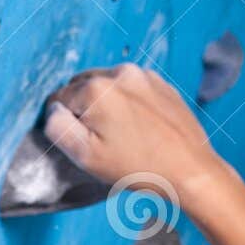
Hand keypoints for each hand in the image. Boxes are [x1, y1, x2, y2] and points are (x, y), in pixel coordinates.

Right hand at [44, 64, 238, 214]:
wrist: (191, 171)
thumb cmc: (139, 167)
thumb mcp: (87, 156)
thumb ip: (58, 128)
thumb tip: (53, 111)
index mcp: (96, 88)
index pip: (59, 99)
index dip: (66, 124)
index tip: (84, 143)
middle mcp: (119, 72)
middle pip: (83, 88)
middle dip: (85, 111)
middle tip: (103, 141)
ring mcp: (144, 76)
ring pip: (108, 87)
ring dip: (107, 106)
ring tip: (124, 136)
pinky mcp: (161, 84)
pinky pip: (132, 90)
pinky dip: (129, 105)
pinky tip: (140, 130)